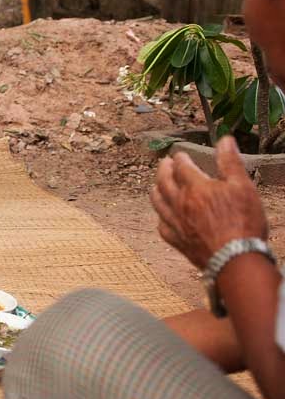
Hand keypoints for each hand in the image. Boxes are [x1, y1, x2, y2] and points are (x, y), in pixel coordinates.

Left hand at [151, 136, 267, 268]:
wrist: (234, 258)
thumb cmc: (242, 222)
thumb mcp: (243, 186)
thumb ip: (230, 162)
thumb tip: (225, 140)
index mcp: (195, 188)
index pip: (182, 167)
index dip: (180, 158)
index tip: (179, 154)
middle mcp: (180, 203)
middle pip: (164, 182)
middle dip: (163, 170)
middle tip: (164, 163)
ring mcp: (175, 223)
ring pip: (158, 202)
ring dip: (156, 190)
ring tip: (156, 184)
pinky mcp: (176, 241)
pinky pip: (162, 226)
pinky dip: (160, 217)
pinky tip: (162, 216)